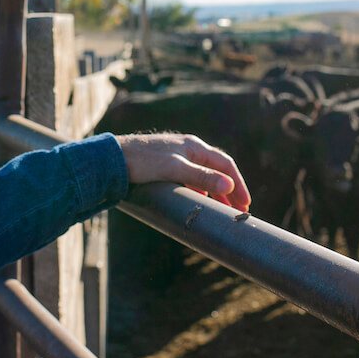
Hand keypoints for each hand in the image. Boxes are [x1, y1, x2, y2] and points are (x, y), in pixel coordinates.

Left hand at [115, 133, 250, 211]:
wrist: (113, 158)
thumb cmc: (143, 160)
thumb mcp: (175, 169)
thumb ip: (202, 177)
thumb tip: (229, 186)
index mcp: (194, 146)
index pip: (225, 164)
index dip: (238, 183)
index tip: (245, 203)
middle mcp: (188, 150)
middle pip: (217, 170)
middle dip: (230, 190)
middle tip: (239, 210)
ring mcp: (177, 158)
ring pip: (204, 176)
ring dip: (216, 192)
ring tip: (223, 209)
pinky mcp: (166, 167)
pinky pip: (191, 179)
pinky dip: (200, 191)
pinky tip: (199, 201)